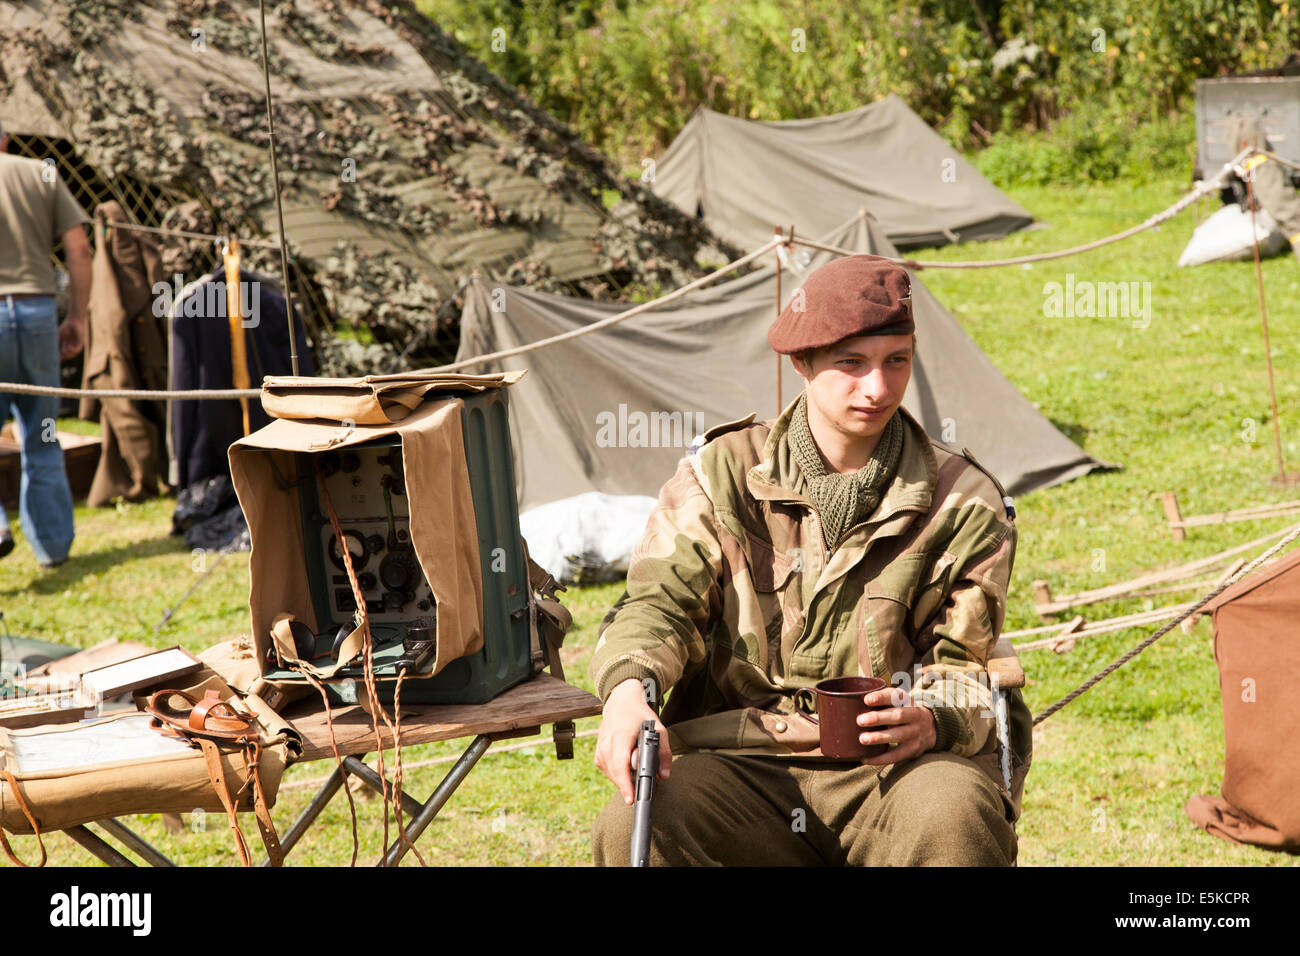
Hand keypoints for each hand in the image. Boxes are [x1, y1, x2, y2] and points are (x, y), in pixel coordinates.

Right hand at [58, 318, 84, 359]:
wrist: (73, 321)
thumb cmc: (65, 327)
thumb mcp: (57, 336)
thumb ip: (54, 342)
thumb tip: (46, 348)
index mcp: (66, 345)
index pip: (63, 354)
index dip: (60, 357)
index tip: (54, 359)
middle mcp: (72, 346)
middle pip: (68, 355)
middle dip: (64, 356)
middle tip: (59, 355)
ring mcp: (76, 344)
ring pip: (73, 354)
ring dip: (68, 354)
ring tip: (63, 351)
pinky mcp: (80, 342)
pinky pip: (78, 349)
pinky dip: (73, 351)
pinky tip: (68, 349)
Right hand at [593, 677, 671, 804]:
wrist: (620, 702)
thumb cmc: (639, 715)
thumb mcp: (659, 729)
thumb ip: (664, 753)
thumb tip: (663, 776)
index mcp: (620, 737)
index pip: (621, 766)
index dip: (625, 784)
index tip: (630, 799)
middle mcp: (606, 745)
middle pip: (617, 774)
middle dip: (630, 783)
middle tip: (643, 784)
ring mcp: (599, 751)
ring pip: (613, 775)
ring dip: (625, 778)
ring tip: (636, 765)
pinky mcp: (598, 756)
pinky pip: (608, 772)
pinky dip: (619, 774)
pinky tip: (627, 766)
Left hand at [857, 686, 936, 765]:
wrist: (932, 728)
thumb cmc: (904, 711)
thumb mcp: (899, 701)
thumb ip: (881, 700)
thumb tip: (848, 701)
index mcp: (907, 701)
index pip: (895, 696)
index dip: (881, 697)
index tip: (866, 699)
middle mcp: (914, 715)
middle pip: (897, 716)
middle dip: (878, 718)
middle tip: (860, 720)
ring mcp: (915, 733)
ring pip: (898, 736)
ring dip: (879, 738)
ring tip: (862, 739)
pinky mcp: (913, 749)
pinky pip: (896, 755)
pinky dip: (880, 758)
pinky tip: (866, 758)